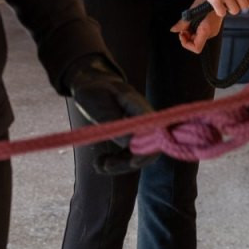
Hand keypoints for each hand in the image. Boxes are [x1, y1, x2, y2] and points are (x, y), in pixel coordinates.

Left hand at [64, 54, 155, 174]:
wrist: (92, 83)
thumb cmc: (96, 89)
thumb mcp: (101, 103)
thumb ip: (116, 122)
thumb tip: (131, 144)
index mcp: (141, 108)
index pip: (156, 134)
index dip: (148, 151)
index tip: (132, 161)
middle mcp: (144, 122)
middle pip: (148, 151)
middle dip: (128, 163)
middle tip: (105, 165)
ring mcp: (138, 131)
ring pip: (137, 157)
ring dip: (119, 165)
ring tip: (97, 164)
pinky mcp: (129, 137)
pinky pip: (127, 155)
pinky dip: (114, 162)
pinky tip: (98, 163)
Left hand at [170, 0, 224, 53]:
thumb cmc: (206, 1)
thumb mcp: (191, 11)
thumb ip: (183, 23)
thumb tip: (174, 30)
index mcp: (206, 30)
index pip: (196, 48)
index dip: (186, 44)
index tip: (182, 34)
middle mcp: (211, 33)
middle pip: (196, 43)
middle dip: (187, 36)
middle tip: (183, 27)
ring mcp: (213, 31)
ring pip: (198, 38)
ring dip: (191, 32)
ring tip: (189, 22)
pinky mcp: (213, 27)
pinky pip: (202, 33)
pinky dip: (196, 29)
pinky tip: (194, 20)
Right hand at [188, 0, 248, 16]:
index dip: (246, 2)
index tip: (241, 1)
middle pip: (244, 7)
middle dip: (237, 6)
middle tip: (231, 2)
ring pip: (234, 11)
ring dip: (228, 9)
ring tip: (223, 3)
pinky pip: (222, 13)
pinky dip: (219, 11)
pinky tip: (216, 5)